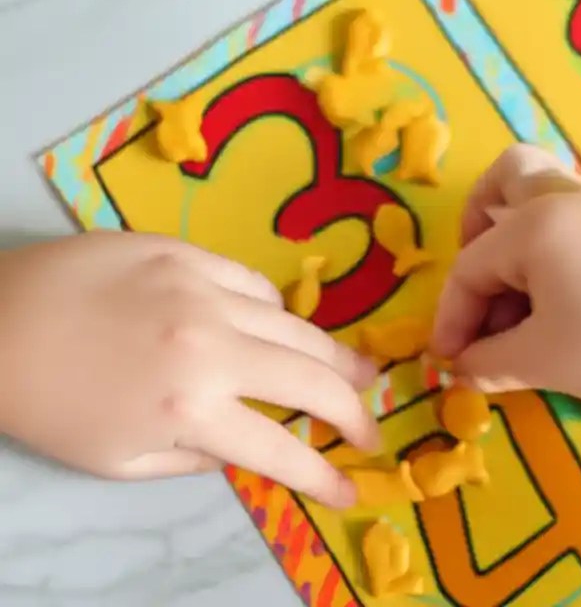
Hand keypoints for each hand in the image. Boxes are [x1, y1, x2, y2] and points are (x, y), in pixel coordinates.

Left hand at [0, 231, 379, 507]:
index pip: (283, 448)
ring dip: (336, 356)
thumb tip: (247, 449)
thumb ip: (194, 461)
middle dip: (354, 410)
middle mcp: (210, 349)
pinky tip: (278, 326)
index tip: (352, 487)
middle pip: (311, 380)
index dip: (325, 474)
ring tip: (364, 371)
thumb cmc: (48, 404)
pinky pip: (256, 285)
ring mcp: (203, 292)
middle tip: (372, 425)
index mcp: (188, 410)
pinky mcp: (188, 253)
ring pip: (296, 326)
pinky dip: (275, 312)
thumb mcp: (118, 461)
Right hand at [431, 145, 580, 411]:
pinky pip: (571, 228)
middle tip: (480, 289)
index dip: (452, 318)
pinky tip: (554, 311)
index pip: (470, 265)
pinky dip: (547, 258)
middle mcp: (567, 203)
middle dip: (476, 229)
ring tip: (517, 313)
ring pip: (542, 200)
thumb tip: (462, 368)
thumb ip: (488, 361)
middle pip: (506, 180)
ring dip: (514, 245)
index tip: (449, 363)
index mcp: (536, 223)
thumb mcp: (539, 361)